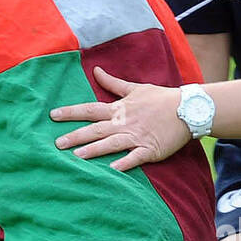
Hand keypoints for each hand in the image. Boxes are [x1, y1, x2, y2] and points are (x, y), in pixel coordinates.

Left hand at [51, 67, 189, 171]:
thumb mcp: (135, 88)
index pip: (90, 110)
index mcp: (119, 109)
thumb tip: (96, 70)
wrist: (187, 109)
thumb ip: (113, 83)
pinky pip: (135, 157)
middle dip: (76, 136)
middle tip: (56, 143)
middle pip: (96, 129)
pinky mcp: (150, 149)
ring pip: (111, 144)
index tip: (53, 115)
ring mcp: (137, 136)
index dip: (71, 112)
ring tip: (76, 157)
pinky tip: (111, 170)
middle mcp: (124, 123)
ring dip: (94, 150)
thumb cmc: (161, 99)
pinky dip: (124, 163)